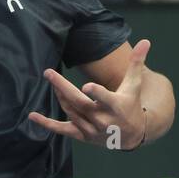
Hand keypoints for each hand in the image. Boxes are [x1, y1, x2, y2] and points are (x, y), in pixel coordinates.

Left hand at [28, 39, 149, 148]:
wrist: (131, 135)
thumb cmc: (131, 104)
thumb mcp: (134, 85)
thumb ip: (136, 63)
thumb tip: (146, 41)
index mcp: (116, 106)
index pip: (105, 99)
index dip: (96, 93)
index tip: (87, 86)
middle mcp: (103, 119)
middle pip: (79, 103)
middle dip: (63, 87)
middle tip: (48, 73)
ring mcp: (91, 129)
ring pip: (70, 111)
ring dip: (60, 96)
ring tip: (52, 80)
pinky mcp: (82, 136)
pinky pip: (61, 130)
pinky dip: (46, 124)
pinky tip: (33, 116)